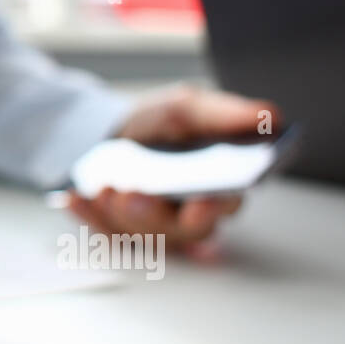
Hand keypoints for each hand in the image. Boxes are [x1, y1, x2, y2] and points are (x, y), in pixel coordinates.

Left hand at [66, 85, 277, 246]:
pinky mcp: (116, 231)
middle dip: (160, 217)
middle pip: (183, 231)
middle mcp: (186, 216)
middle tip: (138, 196)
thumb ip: (226, 114)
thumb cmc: (159, 125)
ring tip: (106, 189)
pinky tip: (74, 198)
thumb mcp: (189, 108)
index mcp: (217, 188)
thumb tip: (271, 115)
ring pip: (143, 235)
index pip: (227, 206)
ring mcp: (150, 227)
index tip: (205, 199)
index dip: (217, 207)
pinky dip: (88, 215)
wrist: (110, 131)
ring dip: (122, 215)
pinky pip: (101, 230)